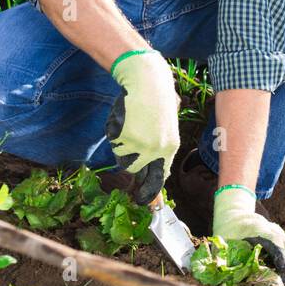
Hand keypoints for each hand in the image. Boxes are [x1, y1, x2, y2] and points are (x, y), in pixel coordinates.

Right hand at [105, 49, 180, 204]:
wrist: (148, 80)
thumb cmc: (158, 99)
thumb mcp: (167, 125)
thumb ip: (161, 144)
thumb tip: (155, 168)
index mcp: (170, 147)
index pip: (159, 176)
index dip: (151, 191)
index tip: (148, 204)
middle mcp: (157, 149)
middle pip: (134, 169)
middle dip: (128, 159)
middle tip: (129, 141)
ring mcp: (141, 144)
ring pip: (122, 156)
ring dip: (121, 143)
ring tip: (130, 123)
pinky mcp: (126, 137)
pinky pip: (114, 142)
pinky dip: (114, 132)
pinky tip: (125, 117)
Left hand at [213, 187, 284, 283]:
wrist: (235, 217)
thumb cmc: (228, 233)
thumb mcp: (223, 243)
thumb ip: (229, 257)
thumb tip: (237, 274)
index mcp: (256, 229)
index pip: (274, 240)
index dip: (280, 255)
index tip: (283, 269)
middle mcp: (271, 229)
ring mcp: (279, 232)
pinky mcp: (283, 236)